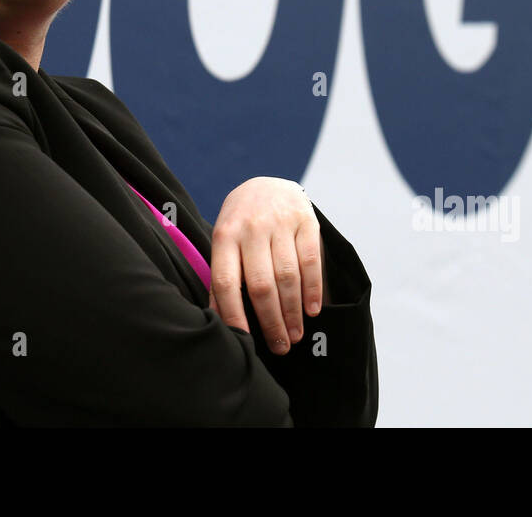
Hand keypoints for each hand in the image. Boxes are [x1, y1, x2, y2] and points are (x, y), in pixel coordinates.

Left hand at [207, 177, 321, 354]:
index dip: (234, 315)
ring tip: (295, 334)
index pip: (226, 281)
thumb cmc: (241, 224)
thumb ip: (223, 275)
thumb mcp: (225, 241)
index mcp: (225, 235)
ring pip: (287, 276)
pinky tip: (312, 310)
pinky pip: (311, 261)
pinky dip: (312, 290)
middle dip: (271, 321)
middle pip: (261, 284)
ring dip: (292, 312)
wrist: (267, 184)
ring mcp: (280, 222)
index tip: (244, 341)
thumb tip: (218, 318)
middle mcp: (251, 227)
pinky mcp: (305, 220)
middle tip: (280, 346)